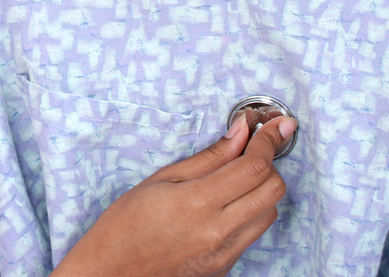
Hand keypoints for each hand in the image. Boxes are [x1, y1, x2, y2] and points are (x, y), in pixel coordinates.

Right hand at [51, 114, 296, 276]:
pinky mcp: (226, 264)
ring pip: (270, 211)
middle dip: (268, 162)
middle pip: (273, 189)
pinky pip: (255, 232)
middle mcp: (218, 230)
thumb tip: (240, 133)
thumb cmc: (126, 223)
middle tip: (251, 148)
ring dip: (262, 188)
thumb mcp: (161, 179)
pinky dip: (252, 210)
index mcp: (197, 202)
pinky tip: (228, 201)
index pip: (254, 166)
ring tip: (236, 176)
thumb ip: (208, 157)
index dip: (268, 141)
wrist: (114, 270)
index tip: (274, 125)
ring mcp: (225, 252)